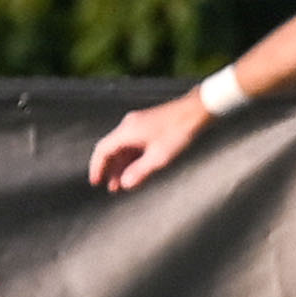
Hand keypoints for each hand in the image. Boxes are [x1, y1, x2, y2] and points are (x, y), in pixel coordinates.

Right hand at [88, 93, 207, 192]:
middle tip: (113, 187)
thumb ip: (139, 172)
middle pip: (111, 150)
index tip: (96, 182)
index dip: (97, 168)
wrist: (199, 109)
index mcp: (127, 132)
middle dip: (111, 170)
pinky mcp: (148, 124)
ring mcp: (139, 124)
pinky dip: (132, 157)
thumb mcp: (159, 157)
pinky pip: (133, 143)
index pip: (102, 151)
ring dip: (122, 165)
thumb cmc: (179, 130)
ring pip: (123, 147)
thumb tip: (126, 184)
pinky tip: (138, 168)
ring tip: (125, 182)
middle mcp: (129, 126)